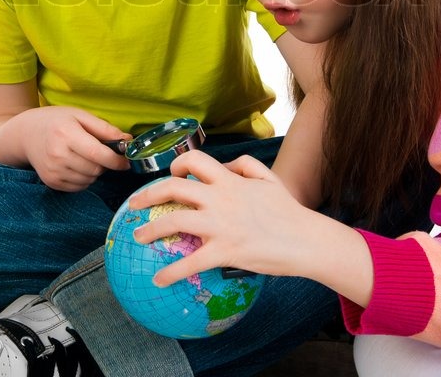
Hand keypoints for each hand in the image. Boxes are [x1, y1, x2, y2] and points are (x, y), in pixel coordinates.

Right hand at [19, 106, 131, 190]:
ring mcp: (52, 170)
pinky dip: (85, 178)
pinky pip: (79, 187)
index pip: (97, 153)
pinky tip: (78, 165)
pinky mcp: (51, 182)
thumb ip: (105, 129)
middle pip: (95, 169)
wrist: (27, 133)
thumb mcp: (81, 116)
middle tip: (103, 153)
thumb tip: (128, 140)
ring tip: (87, 157)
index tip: (126, 161)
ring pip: (89, 180)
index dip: (116, 160)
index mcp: (66, 134)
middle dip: (106, 164)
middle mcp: (57, 154)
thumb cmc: (57, 121)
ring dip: (96, 171)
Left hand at [130, 149, 309, 286]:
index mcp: (229, 180)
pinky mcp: (224, 251)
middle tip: (135, 205)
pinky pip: (190, 262)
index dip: (177, 166)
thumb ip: (244, 165)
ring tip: (138, 238)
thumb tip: (224, 167)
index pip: (194, 161)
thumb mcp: (267, 177)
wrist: (305, 239)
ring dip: (150, 230)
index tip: (170, 177)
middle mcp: (220, 198)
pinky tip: (159, 280)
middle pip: (173, 188)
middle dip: (147, 195)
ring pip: (173, 220)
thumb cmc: (287, 210)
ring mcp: (220, 224)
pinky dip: (170, 273)